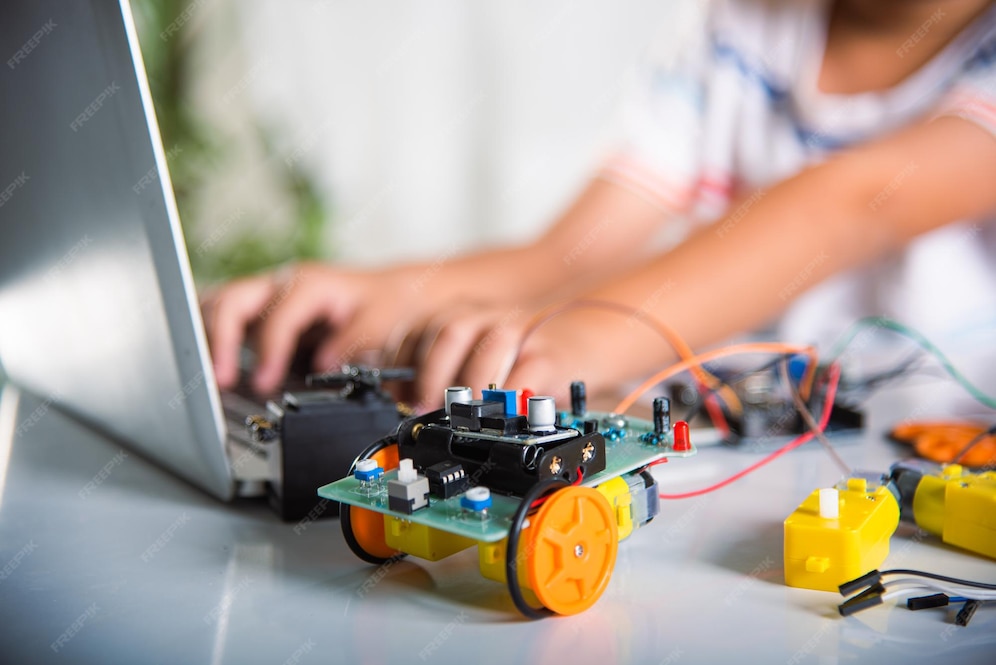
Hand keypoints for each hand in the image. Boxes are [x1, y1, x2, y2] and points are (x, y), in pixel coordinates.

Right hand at [201, 262, 433, 393]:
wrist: (392, 289)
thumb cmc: (385, 302)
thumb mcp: (381, 318)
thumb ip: (355, 340)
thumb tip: (324, 364)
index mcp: (308, 285)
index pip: (275, 317)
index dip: (268, 351)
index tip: (264, 383)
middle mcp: (281, 285)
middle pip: (230, 301)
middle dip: (218, 340)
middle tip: (220, 380)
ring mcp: (267, 296)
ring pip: (219, 306)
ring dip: (208, 337)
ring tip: (209, 376)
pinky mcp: (262, 311)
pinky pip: (225, 317)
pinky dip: (214, 338)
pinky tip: (216, 366)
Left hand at [409, 302, 659, 408]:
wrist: (594, 335)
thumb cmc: (531, 353)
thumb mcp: (486, 354)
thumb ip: (451, 369)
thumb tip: (410, 405)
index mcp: (467, 315)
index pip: (420, 329)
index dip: (402, 365)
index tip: (397, 397)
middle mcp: (491, 316)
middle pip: (447, 331)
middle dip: (430, 375)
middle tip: (425, 409)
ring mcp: (522, 332)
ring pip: (486, 348)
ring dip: (467, 388)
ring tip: (460, 417)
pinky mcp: (550, 356)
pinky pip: (523, 376)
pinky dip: (507, 399)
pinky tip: (498, 417)